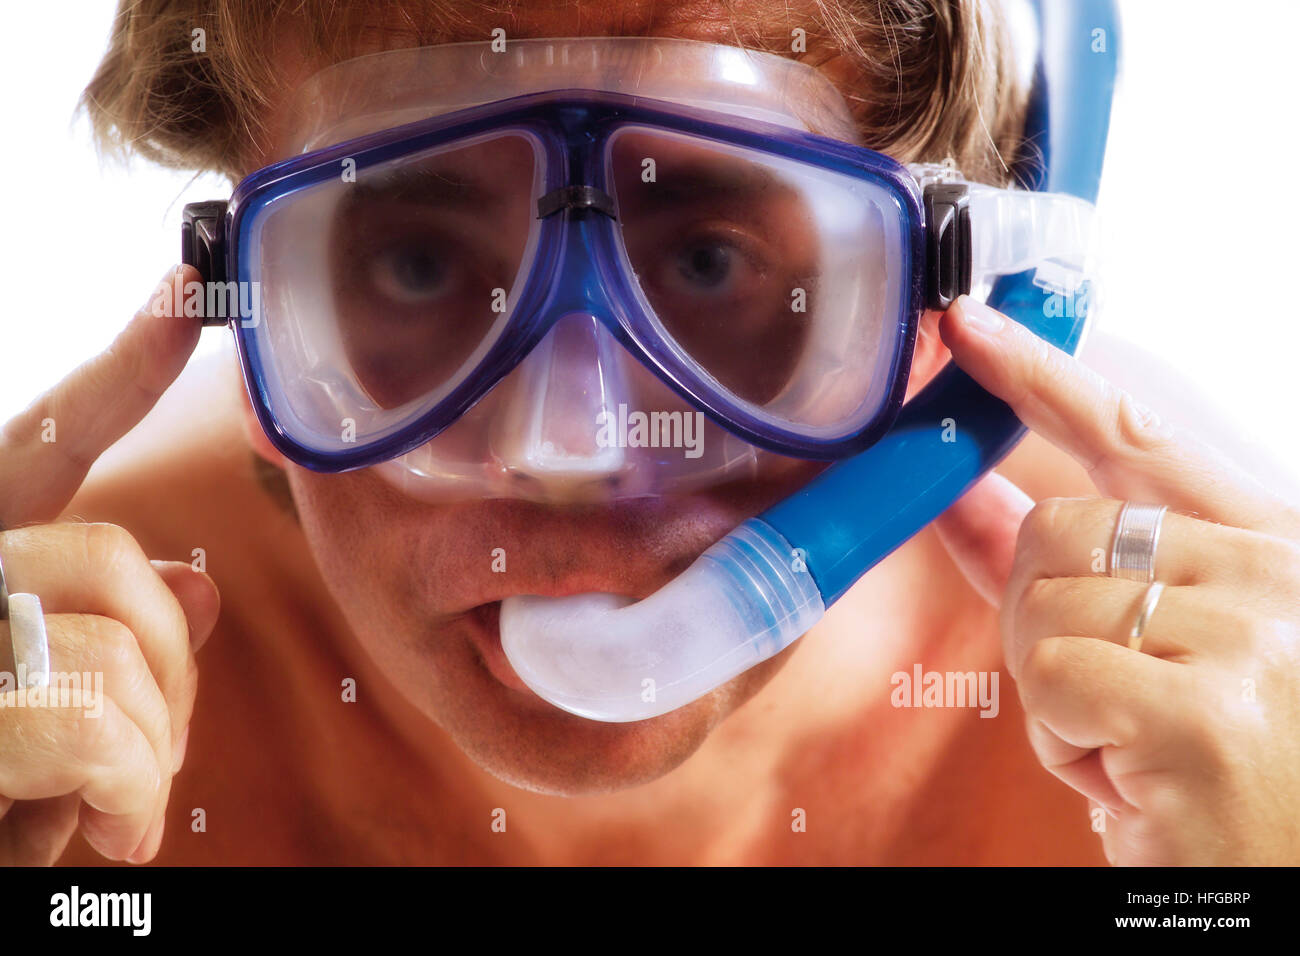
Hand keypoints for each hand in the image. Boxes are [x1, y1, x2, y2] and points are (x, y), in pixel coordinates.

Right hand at [0, 265, 218, 864]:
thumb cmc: (8, 803)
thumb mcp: (60, 734)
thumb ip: (113, 645)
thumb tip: (197, 585)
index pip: (46, 444)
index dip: (121, 369)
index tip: (186, 292)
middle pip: (110, 555)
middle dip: (167, 664)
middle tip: (147, 754)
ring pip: (107, 637)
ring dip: (150, 743)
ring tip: (116, 808)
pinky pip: (81, 719)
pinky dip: (125, 787)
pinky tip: (109, 830)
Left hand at [934, 295, 1299, 864]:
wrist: (1289, 883)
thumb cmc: (1225, 771)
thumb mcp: (1157, 652)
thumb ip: (1065, 566)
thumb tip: (966, 491)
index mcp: (1271, 546)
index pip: (1136, 437)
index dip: (1042, 377)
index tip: (972, 328)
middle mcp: (1276, 574)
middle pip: (1055, 530)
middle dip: (1038, 614)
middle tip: (1101, 691)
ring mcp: (1250, 637)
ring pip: (1040, 605)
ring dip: (1054, 692)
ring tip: (1128, 742)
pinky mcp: (1203, 712)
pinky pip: (1048, 677)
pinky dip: (1060, 740)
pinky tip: (1128, 777)